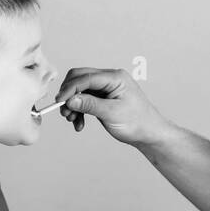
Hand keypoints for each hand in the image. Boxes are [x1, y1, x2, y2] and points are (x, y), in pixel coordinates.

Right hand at [54, 67, 171, 145]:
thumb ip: (90, 105)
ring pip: (80, 90)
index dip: (70, 89)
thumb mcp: (112, 114)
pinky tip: (79, 123)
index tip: (60, 102)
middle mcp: (110, 79)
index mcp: (115, 78)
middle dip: (69, 95)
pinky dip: (80, 110)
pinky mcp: (103, 98)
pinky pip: (85, 100)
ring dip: (73, 105)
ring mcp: (106, 88)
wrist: (149, 133)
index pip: (86, 77)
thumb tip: (70, 100)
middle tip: (64, 112)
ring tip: (72, 120)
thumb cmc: (137, 123)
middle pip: (80, 79)